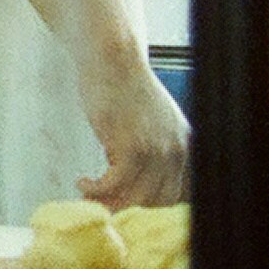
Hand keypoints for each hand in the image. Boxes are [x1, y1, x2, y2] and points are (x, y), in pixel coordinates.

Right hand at [75, 51, 188, 209]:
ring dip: (108, 202)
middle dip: (128, 208)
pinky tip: (82, 181)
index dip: (149, 207)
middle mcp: (178, 151)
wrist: (115, 60)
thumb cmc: (126, 88)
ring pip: (135, 198)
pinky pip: (113, 185)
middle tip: (102, 205)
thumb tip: (138, 186)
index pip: (176, 194)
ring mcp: (156, 151)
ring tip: (89, 194)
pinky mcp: (131, 148)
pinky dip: (95, 189)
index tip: (125, 208)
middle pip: (156, 202)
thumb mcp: (153, 123)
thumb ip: (155, 151)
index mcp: (186, 146)